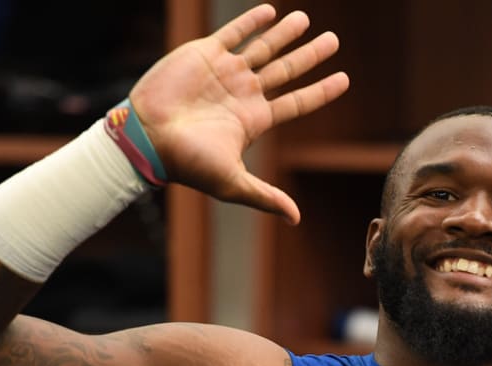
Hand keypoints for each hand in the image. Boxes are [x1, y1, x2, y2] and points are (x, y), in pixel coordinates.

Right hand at [128, 4, 348, 223]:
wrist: (146, 137)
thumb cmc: (186, 163)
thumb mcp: (232, 182)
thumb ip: (265, 196)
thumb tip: (296, 218)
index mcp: (254, 120)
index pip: (297, 103)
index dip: (321, 91)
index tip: (345, 79)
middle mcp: (243, 94)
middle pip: (287, 70)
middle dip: (311, 55)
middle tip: (334, 40)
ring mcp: (225, 73)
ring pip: (263, 48)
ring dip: (285, 33)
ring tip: (306, 19)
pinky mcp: (204, 54)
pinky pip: (232, 34)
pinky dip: (251, 22)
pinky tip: (270, 11)